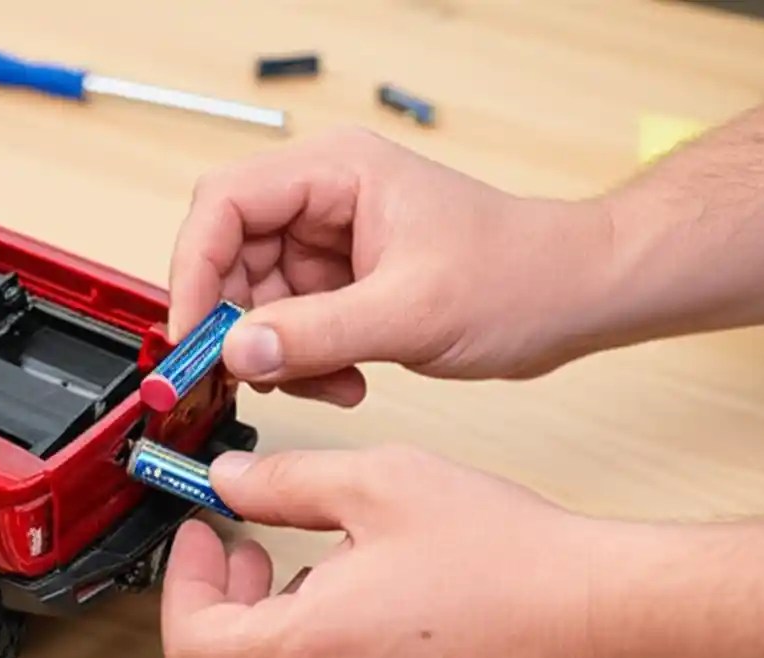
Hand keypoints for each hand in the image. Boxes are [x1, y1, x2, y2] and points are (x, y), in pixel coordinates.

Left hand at [159, 445, 611, 657]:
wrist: (605, 625)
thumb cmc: (512, 563)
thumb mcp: (381, 484)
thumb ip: (286, 482)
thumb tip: (229, 483)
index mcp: (309, 652)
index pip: (191, 640)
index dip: (181, 580)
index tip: (202, 536)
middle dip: (214, 613)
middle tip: (244, 556)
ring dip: (262, 646)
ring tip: (308, 578)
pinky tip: (355, 615)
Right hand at [168, 128, 615, 406]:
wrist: (572, 298)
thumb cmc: (518, 275)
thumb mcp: (412, 310)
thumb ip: (316, 333)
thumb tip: (235, 352)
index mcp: (335, 171)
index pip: (224, 203)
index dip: (194, 268)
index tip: (192, 334)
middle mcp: (322, 198)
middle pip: (229, 254)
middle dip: (236, 322)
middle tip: (247, 375)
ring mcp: (329, 241)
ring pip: (255, 299)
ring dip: (277, 353)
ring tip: (328, 381)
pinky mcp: (340, 281)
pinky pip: (289, 325)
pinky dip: (304, 362)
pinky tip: (347, 380)